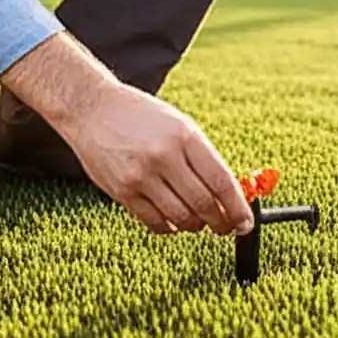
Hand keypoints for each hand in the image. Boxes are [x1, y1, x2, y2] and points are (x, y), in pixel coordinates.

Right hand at [0, 33, 254, 236]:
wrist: (92, 109)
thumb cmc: (141, 117)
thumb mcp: (178, 125)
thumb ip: (202, 157)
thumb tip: (229, 194)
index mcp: (184, 136)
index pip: (221, 181)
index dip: (238, 207)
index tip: (245, 221)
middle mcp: (164, 156)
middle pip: (204, 204)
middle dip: (221, 222)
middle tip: (226, 227)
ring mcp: (141, 176)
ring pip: (181, 218)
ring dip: (196, 226)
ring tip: (199, 223)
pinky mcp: (122, 191)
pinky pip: (155, 222)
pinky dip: (171, 228)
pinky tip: (175, 222)